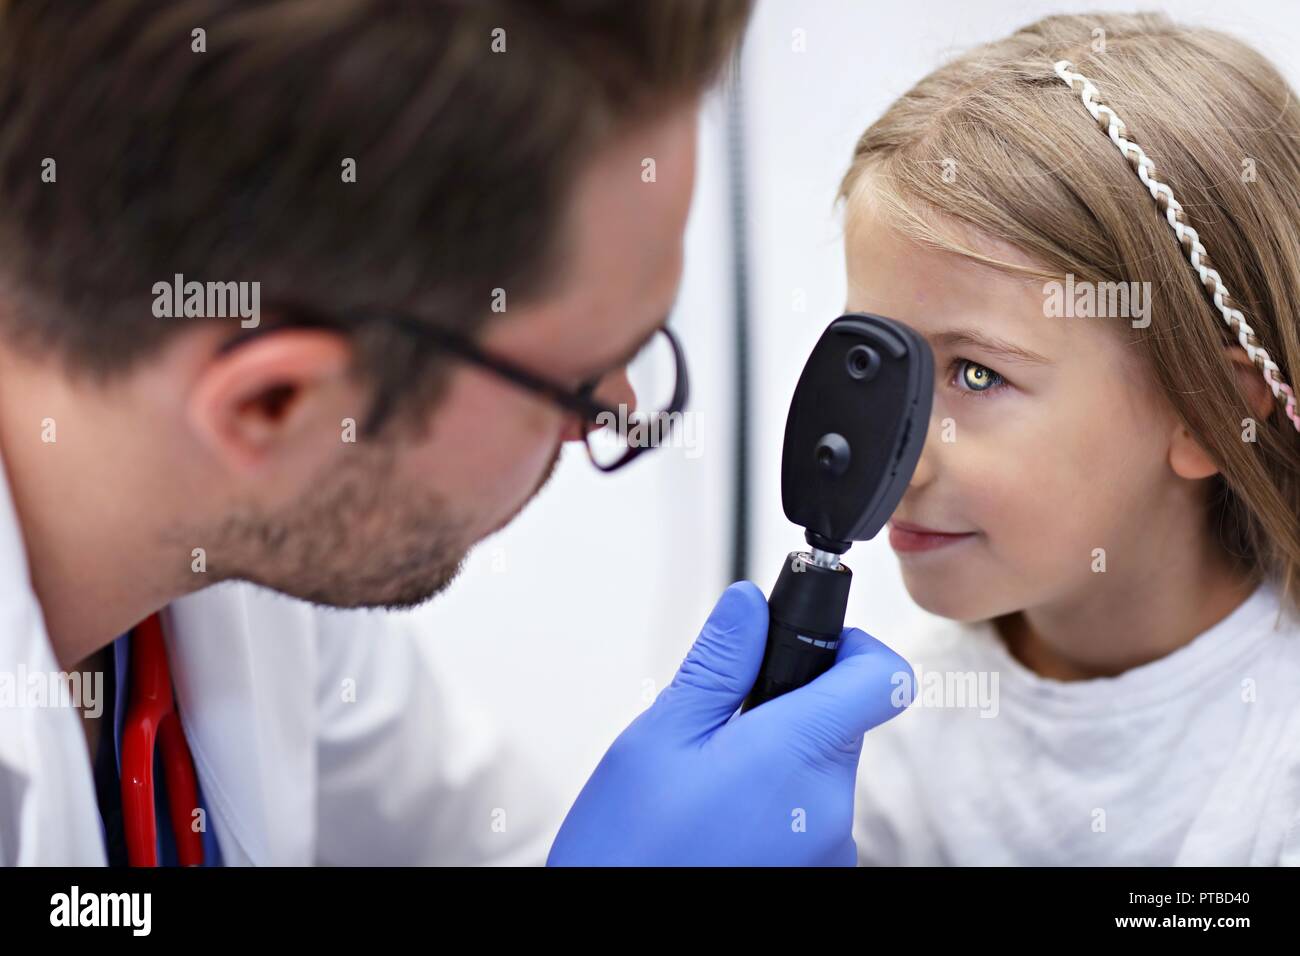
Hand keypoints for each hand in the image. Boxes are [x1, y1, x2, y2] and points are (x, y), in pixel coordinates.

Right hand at [547, 581, 912, 865]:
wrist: (614, 939)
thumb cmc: (629, 850)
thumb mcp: (659, 738)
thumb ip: (717, 664)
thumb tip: (749, 605)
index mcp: (799, 755)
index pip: (884, 678)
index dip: (852, 646)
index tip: (806, 646)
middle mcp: (831, 809)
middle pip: (842, 724)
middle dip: (787, 711)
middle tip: (717, 728)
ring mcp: (827, 852)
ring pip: (819, 773)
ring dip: (775, 763)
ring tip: (704, 786)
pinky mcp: (814, 877)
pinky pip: (808, 819)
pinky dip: (772, 807)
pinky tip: (716, 822)